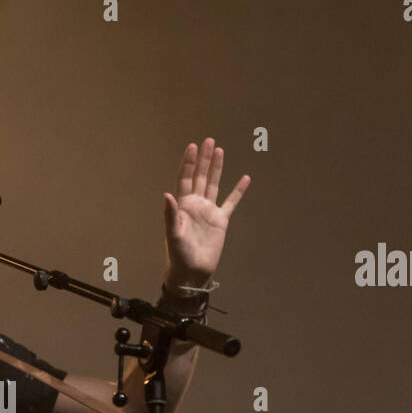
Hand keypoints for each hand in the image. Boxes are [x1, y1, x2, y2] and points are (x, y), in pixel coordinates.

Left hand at [162, 137, 249, 293]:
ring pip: (213, 184)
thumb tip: (167, 194)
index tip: (192, 146)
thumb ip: (170, 214)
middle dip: (203, 159)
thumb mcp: (172, 234)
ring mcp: (209, 211)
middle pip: (200, 176)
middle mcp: (195, 204)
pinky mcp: (221, 221)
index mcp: (182, 205)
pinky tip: (245, 178)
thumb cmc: (178, 255)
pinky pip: (231, 202)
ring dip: (216, 168)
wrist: (192, 272)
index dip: (188, 163)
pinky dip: (238, 191)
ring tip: (220, 150)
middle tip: (208, 141)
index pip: (185, 179)